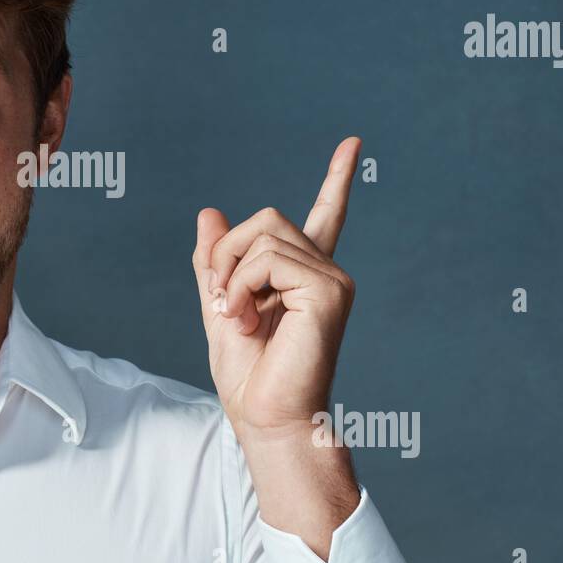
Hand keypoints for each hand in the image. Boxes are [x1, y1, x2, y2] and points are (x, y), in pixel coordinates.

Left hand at [192, 137, 360, 439]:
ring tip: (237, 316)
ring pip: (262, 236)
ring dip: (231, 275)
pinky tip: (247, 318)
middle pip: (265, 219)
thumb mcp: (218, 307)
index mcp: (304, 275)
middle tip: (223, 301)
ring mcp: (332, 279)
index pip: (327, 215)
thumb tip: (209, 212)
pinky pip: (267, 258)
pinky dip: (242, 286)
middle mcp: (326, 271)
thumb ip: (215, 262)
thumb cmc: (248, 377)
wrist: (266, 418)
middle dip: (227, 255)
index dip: (337, 179)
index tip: (353, 143)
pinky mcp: (329, 290)